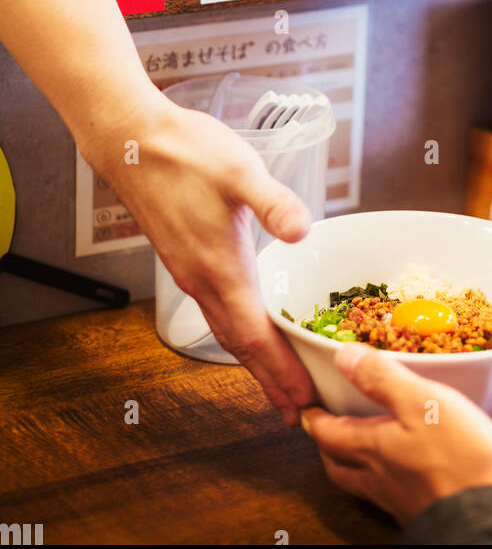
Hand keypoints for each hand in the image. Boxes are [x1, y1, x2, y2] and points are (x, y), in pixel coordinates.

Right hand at [81, 88, 314, 423]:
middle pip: (240, 344)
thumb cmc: (184, 152)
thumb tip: (302, 230)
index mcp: (219, 268)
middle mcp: (201, 280)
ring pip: (224, 329)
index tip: (302, 399)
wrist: (132, 140)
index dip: (280, 369)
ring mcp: (189, 271)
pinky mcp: (183, 257)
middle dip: (269, 378)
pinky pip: (214, 310)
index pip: (255, 335)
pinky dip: (236, 330)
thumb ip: (273, 203)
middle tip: (297, 408)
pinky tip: (247, 325)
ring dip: (252, 358)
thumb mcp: (240, 171)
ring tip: (276, 379)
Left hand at [301, 344, 491, 525]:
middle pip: (338, 465)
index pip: (328, 433)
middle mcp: (378, 478)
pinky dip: (384, 478)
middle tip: (327, 428)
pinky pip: (389, 494)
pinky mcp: (421, 510)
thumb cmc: (457, 458)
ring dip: (353, 464)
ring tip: (362, 446)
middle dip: (327, 445)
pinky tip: (403, 469)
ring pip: (362, 483)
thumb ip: (383, 379)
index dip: (313, 418)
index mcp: (372, 448)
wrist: (488, 520)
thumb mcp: (422, 403)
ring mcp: (399, 499)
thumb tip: (343, 356)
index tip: (306, 405)